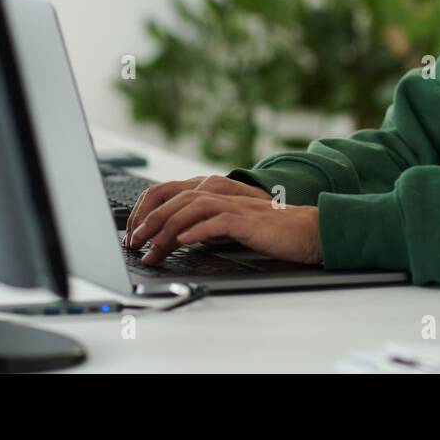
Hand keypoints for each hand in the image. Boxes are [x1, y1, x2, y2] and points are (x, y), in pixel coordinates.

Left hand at [124, 179, 322, 266]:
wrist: (305, 230)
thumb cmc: (269, 231)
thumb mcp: (230, 226)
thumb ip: (205, 225)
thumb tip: (176, 238)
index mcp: (215, 192)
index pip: (170, 192)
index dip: (147, 211)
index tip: (134, 234)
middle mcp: (222, 192)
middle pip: (175, 197)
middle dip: (150, 220)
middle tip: (134, 243)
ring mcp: (235, 204)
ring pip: (191, 207)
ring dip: (166, 229)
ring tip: (152, 247)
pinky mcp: (248, 219)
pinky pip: (217, 221)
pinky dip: (197, 231)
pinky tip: (183, 242)